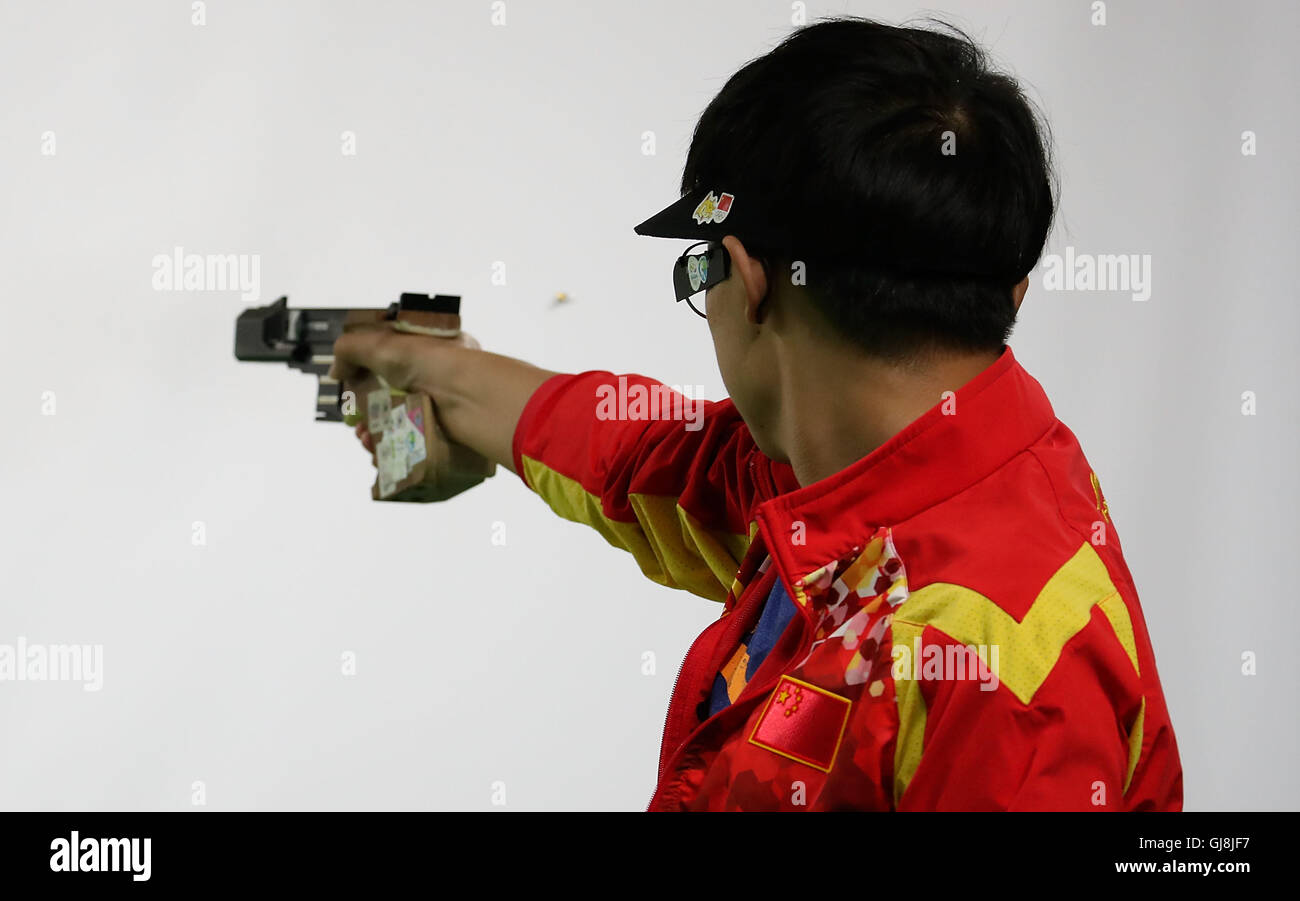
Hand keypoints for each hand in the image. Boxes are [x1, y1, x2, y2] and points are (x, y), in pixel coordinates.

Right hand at [332, 326, 495, 500]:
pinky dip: (391, 450)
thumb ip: (350, 350)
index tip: (351, 390)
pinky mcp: (444, 435)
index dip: (367, 377)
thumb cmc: (432, 363)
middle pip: (391, 399)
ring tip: (365, 439)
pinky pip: (413, 445)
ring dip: (374, 434)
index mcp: (429, 351)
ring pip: (400, 425)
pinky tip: (378, 452)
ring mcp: (442, 409)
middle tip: (356, 423)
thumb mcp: (381, 343)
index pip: (392, 363)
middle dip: (366, 413)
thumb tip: (335, 370)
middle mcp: (438, 379)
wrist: (471, 398)